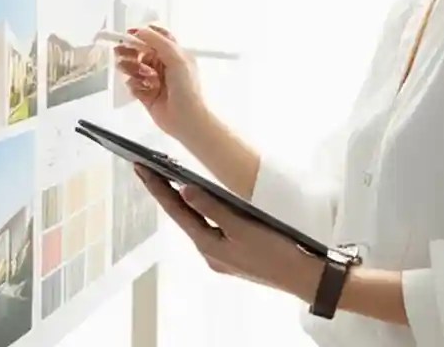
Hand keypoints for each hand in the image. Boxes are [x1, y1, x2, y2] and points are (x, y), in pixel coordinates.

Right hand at [114, 24, 207, 142]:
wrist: (186, 118)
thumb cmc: (188, 89)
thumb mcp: (176, 58)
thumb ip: (158, 42)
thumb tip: (142, 31)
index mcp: (175, 55)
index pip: (158, 39)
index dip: (143, 34)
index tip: (130, 34)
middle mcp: (165, 66)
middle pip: (142, 53)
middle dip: (130, 50)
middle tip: (119, 50)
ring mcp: (155, 80)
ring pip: (135, 68)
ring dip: (130, 67)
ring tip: (128, 69)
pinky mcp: (146, 95)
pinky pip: (133, 85)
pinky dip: (133, 84)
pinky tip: (140, 87)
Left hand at [133, 165, 324, 300]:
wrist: (303, 277)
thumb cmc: (276, 251)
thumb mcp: (243, 226)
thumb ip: (213, 207)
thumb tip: (185, 190)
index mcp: (208, 245)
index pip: (176, 211)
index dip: (157, 187)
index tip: (140, 167)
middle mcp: (210, 252)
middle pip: (182, 217)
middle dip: (164, 192)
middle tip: (146, 168)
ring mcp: (221, 256)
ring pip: (197, 224)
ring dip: (183, 203)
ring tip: (167, 179)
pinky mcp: (234, 255)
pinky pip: (211, 229)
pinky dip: (203, 213)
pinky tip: (202, 202)